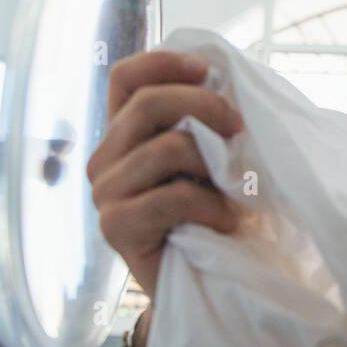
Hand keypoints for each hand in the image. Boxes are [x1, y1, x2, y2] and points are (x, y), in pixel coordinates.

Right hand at [87, 50, 244, 299]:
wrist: (206, 283)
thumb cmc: (213, 214)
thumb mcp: (209, 157)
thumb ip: (203, 121)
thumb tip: (224, 77)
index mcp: (124, 133)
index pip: (125, 78)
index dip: (163, 63)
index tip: (207, 69)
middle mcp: (105, 158)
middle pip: (147, 104)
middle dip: (205, 106)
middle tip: (241, 128)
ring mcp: (105, 193)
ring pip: (165, 148)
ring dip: (214, 166)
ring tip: (235, 191)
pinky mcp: (116, 227)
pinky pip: (172, 196)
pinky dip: (211, 206)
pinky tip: (225, 222)